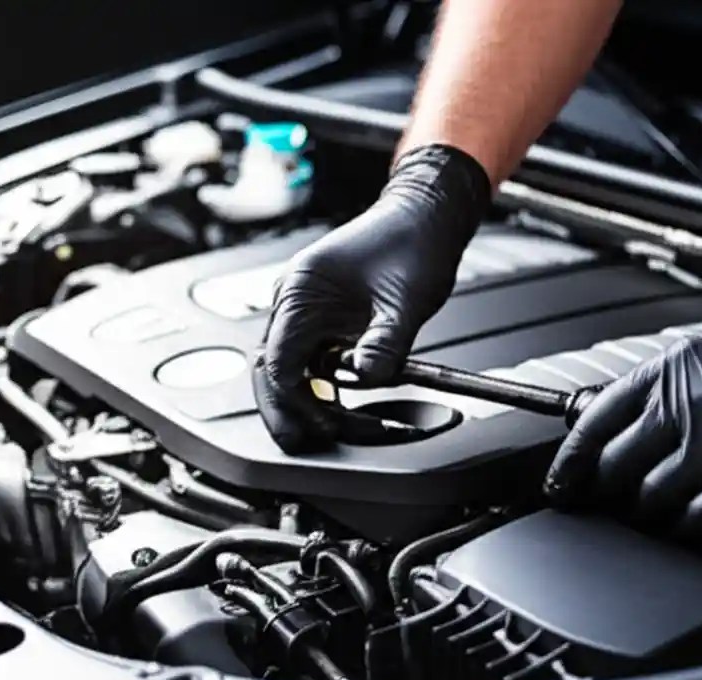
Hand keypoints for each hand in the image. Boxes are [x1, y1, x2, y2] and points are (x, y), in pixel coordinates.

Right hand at [253, 145, 490, 452]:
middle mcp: (296, 300)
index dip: (294, 401)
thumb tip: (365, 381)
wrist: (428, 216)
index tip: (318, 427)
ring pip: (294, 369)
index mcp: (302, 290)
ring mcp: (308, 310)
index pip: (279, 359)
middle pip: (274, 369)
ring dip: (311, 401)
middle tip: (309, 441)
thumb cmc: (413, 242)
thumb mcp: (406, 301)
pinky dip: (327, 387)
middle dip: (289, 410)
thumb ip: (385, 345)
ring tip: (339, 427)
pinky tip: (346, 404)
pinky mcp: (327, 319)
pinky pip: (315, 360)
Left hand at [544, 267, 701, 536]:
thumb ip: (658, 384)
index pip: (593, 421)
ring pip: (650, 496)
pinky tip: (685, 523)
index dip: (569, 462)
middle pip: (613, 465)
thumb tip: (611, 416)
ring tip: (652, 513)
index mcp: (666, 370)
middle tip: (609, 502)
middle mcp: (684, 403)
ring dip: (645, 514)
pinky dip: (684, 526)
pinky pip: (700, 515)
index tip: (560, 484)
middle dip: (604, 492)